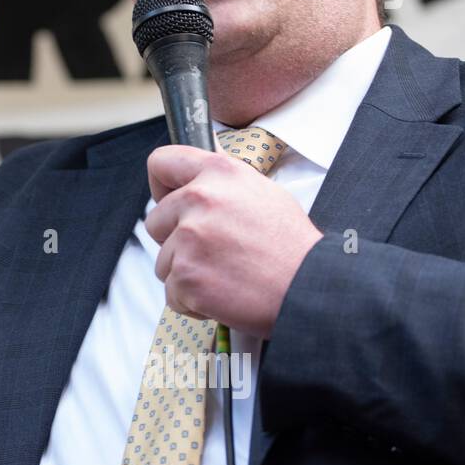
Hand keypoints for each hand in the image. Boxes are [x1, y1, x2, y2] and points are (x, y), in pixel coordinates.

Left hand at [144, 144, 321, 337]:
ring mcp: (189, 238)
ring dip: (186, 273)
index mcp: (219, 173)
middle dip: (175, 241)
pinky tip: (224, 294)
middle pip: (154, 221)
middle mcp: (200, 199)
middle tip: (214, 253)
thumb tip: (194, 178)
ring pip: (163, 261)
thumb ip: (222, 184)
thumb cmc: (291, 247)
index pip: (161, 162)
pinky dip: (192, 301)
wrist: (310, 290)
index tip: (169, 201)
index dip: (161, 186)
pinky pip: (172, 293)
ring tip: (226, 275)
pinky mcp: (186, 275)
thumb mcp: (262, 193)